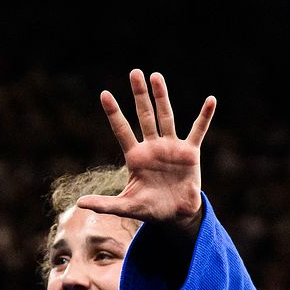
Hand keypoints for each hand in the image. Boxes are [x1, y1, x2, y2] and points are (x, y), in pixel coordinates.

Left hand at [77, 69, 215, 232]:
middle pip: (144, 115)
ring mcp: (171, 147)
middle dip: (139, 95)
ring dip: (162, 96)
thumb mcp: (125, 206)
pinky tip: (210, 100)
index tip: (104, 94)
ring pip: (166, 116)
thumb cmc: (149, 209)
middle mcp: (152, 147)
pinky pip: (198, 131)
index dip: (114, 113)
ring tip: (156, 76)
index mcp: (135, 157)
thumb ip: (104, 204)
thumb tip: (80, 202)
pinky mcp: (190, 153)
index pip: (121, 130)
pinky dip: (205, 117)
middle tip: (134, 72)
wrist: (174, 216)